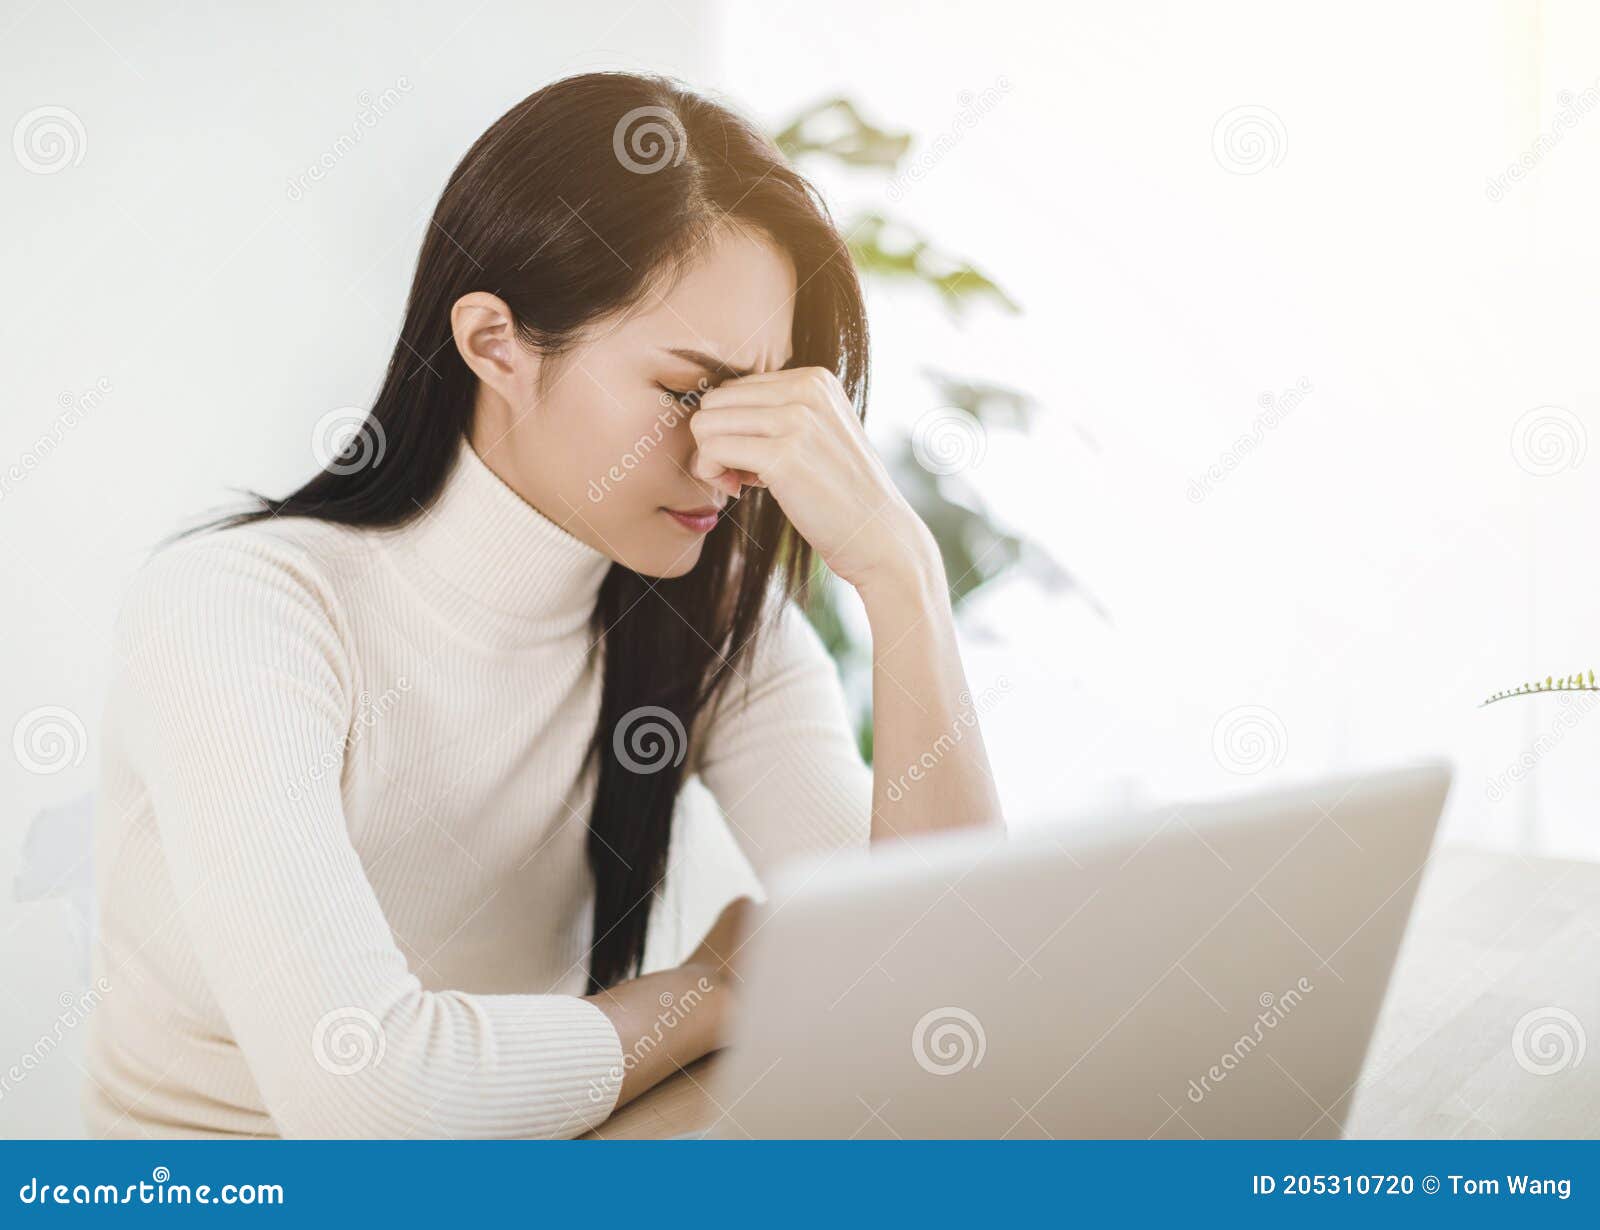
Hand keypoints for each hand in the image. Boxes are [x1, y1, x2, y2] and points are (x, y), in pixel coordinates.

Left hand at [689, 367, 936, 592]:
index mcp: (814, 378)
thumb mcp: (818, 432)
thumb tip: (710, 411)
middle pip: (715, 401)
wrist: (878, 533)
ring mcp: (796, 420)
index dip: (733, 426)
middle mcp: (806, 389)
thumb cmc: (840, 491)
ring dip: (710, 457)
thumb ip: (778, 412)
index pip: (736, 388)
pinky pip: (712, 450)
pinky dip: (711, 473)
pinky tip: (738, 490)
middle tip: (737, 472)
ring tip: (738, 481)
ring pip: (707, 422)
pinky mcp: (783, 455)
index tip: (751, 459)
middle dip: (715, 438)